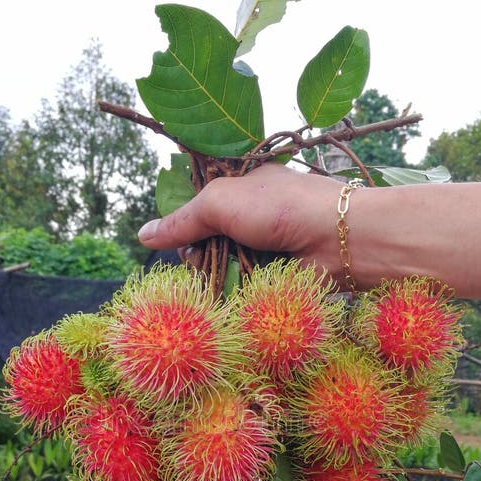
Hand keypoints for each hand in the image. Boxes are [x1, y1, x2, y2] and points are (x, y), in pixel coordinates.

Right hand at [138, 163, 342, 275]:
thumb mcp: (221, 202)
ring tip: (212, 277)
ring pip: (221, 265)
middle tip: (196, 257)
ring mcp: (263, 246)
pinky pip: (240, 285)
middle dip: (197, 250)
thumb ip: (182, 219)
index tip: (174, 234)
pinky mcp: (273, 275)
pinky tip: (225, 295)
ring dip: (214, 273)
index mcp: (242, 186)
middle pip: (206, 238)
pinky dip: (232, 291)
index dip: (185, 220)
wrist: (337, 241)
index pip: (201, 203)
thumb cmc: (280, 208)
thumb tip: (143, 235)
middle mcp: (253, 214)